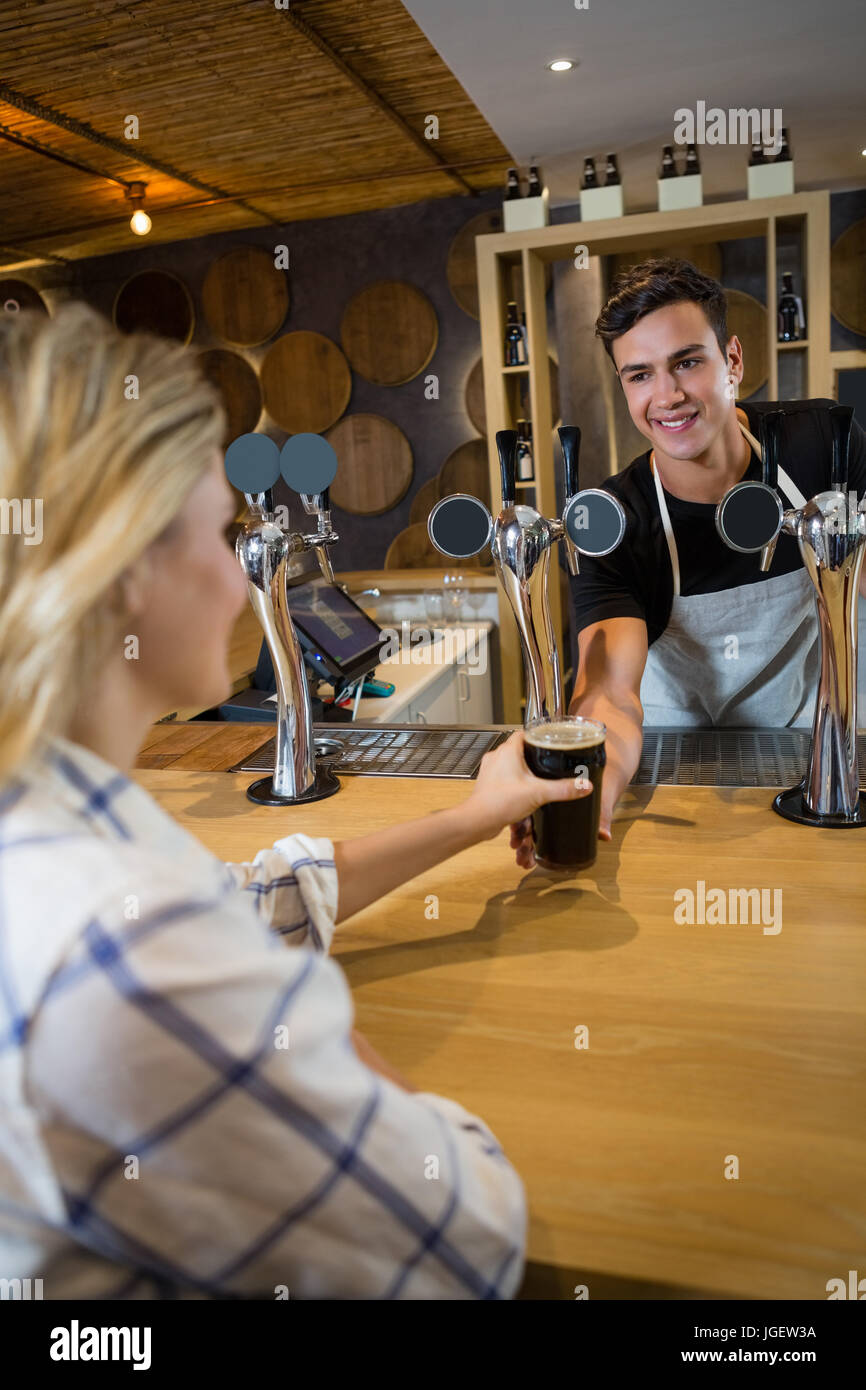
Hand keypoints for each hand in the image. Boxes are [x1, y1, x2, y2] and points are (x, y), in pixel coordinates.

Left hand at [467, 729, 592, 847]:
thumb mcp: (539, 793)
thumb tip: (583, 785)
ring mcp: (490, 771)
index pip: (523, 733)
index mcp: (508, 751)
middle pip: (518, 749)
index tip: (548, 741)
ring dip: (522, 771)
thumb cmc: (500, 802)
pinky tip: (523, 793)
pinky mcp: (489, 785)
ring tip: (535, 778)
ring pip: (510, 764)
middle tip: (546, 762)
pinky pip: (504, 779)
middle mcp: (496, 758)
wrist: (478, 820)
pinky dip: (514, 784)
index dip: (537, 736)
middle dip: (532, 756)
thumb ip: (563, 789)